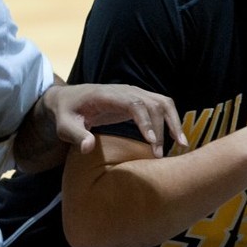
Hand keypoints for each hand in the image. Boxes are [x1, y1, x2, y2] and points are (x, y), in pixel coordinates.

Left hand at [44, 82, 185, 156]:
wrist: (69, 100)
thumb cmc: (67, 113)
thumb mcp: (65, 125)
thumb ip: (76, 135)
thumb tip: (88, 147)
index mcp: (109, 95)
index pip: (134, 103)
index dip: (145, 121)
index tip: (152, 142)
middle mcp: (127, 91)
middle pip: (154, 104)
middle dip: (162, 128)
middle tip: (160, 155)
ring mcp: (136, 94)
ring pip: (163, 103)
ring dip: (174, 122)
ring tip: (182, 145)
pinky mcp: (140, 101)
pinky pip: (162, 107)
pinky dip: (172, 121)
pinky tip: (177, 140)